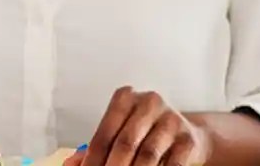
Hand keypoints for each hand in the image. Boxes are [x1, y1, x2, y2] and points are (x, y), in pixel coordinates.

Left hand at [67, 87, 211, 165]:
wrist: (189, 136)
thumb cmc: (146, 133)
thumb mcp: (120, 133)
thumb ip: (96, 148)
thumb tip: (70, 165)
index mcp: (126, 98)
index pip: (103, 134)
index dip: (92, 160)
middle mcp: (149, 103)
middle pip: (125, 143)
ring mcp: (171, 120)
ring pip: (147, 155)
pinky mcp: (189, 139)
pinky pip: (171, 164)